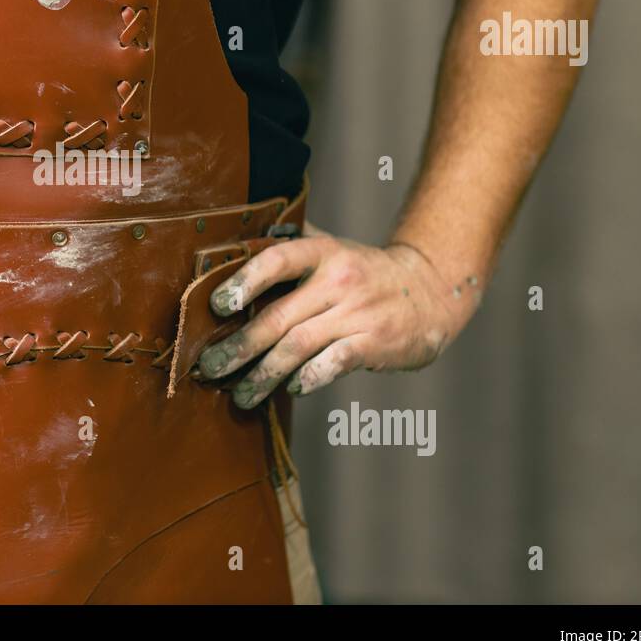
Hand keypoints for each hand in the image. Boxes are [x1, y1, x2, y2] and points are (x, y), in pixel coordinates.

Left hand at [195, 224, 480, 407]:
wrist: (430, 290)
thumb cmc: (364, 273)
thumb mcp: (331, 249)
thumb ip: (290, 247)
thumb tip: (234, 245)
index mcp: (323, 253)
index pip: (277, 260)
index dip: (244, 282)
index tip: (218, 306)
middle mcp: (339, 280)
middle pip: (279, 316)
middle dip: (239, 346)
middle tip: (209, 368)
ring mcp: (359, 312)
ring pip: (299, 346)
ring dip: (264, 374)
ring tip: (240, 395)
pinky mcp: (375, 342)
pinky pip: (334, 362)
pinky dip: (309, 377)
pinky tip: (291, 388)